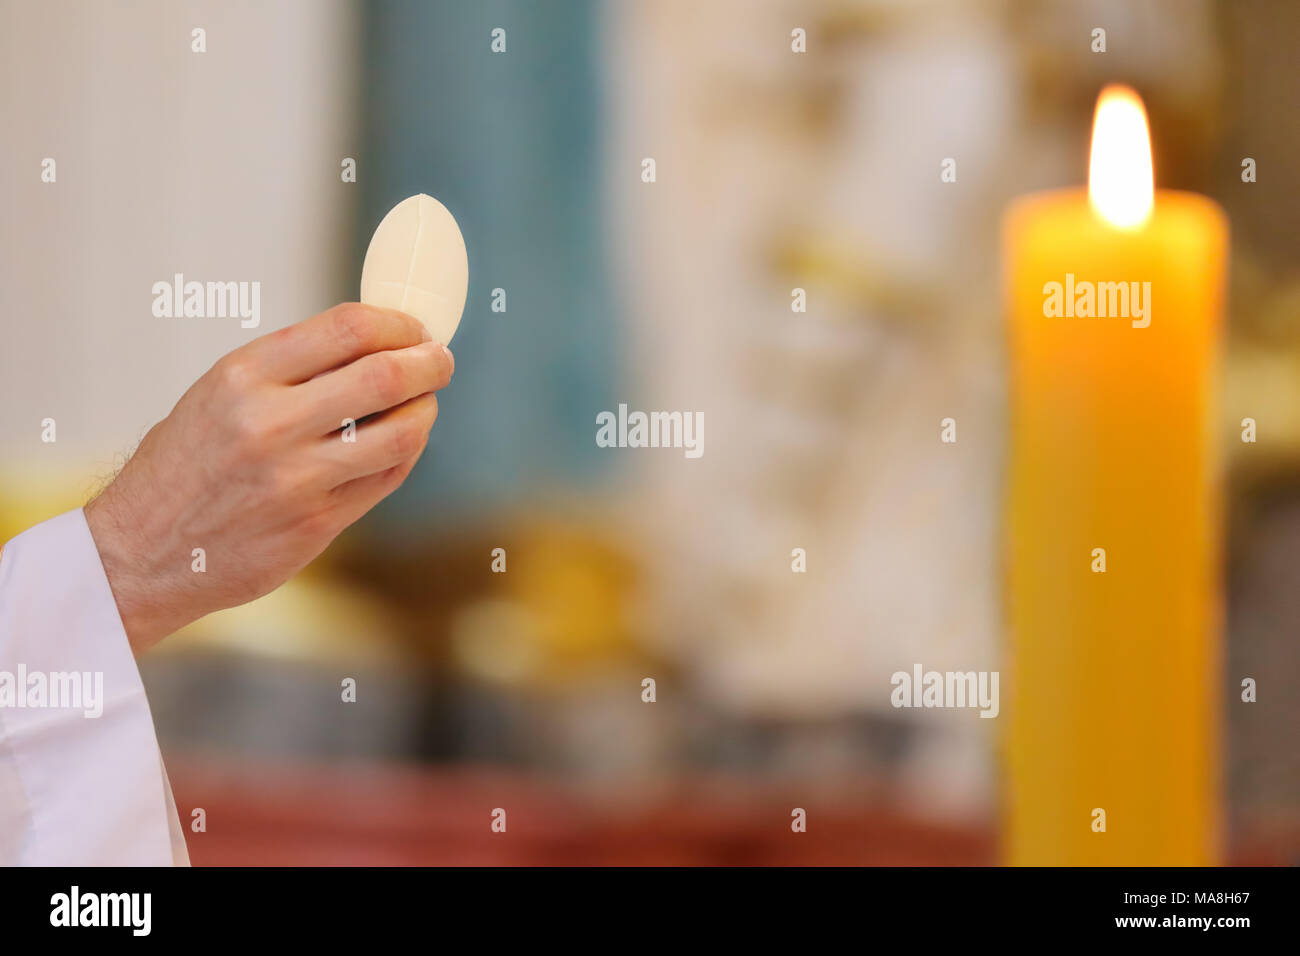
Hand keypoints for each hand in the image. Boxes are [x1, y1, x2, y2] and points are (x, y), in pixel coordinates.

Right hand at [84, 303, 453, 654]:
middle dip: (429, 362)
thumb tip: (376, 338)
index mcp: (243, 376)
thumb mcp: (219, 393)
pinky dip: (405, 454)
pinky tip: (402, 442)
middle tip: (440, 359)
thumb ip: (292, 367)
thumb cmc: (185, 463)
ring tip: (424, 403)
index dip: (398, 322)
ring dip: (425, 411)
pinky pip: (385, 479)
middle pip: (385, 377)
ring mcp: (296, 480)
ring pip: (400, 434)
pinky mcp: (315, 526)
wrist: (141, 550)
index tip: (414, 327)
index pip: (348, 328)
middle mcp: (270, 425)